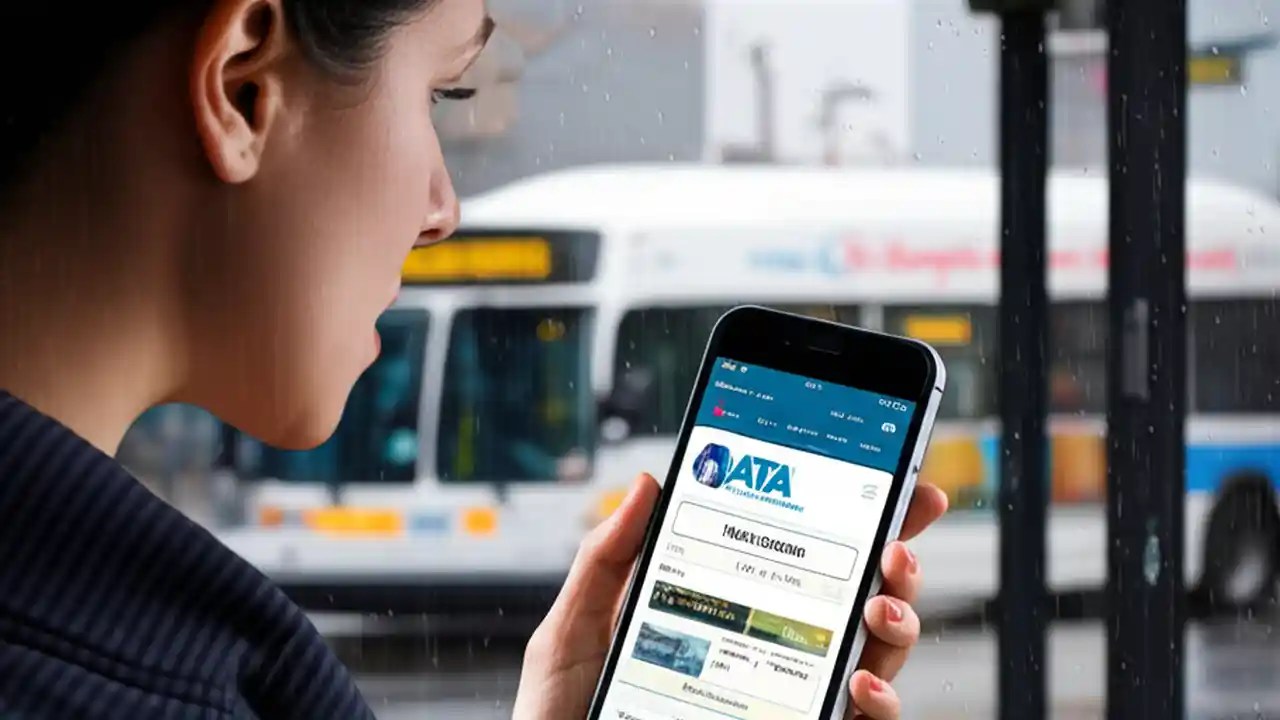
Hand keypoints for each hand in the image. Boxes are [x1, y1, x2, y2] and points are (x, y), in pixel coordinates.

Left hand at [512, 473, 948, 719]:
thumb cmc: (565, 715)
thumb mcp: (576, 629)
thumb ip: (607, 559)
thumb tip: (648, 484)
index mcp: (725, 609)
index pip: (799, 558)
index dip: (855, 522)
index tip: (894, 489)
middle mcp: (768, 652)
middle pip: (855, 599)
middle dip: (896, 564)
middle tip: (896, 546)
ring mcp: (788, 699)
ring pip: (875, 655)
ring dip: (897, 624)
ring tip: (879, 605)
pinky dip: (882, 700)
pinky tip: (859, 682)